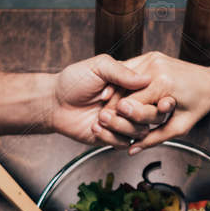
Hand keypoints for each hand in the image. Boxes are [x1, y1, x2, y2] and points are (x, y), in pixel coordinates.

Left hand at [51, 55, 172, 145]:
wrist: (55, 103)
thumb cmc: (75, 81)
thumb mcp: (99, 67)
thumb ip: (122, 72)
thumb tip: (147, 78)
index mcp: (131, 86)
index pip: (153, 94)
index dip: (152, 97)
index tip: (153, 99)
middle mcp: (131, 105)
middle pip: (152, 116)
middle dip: (136, 113)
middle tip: (118, 106)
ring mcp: (123, 123)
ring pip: (139, 132)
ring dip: (120, 125)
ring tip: (100, 116)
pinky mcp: (113, 139)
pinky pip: (123, 143)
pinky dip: (109, 137)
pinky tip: (95, 127)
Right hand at [94, 53, 209, 152]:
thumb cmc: (198, 106)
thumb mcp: (179, 127)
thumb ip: (154, 138)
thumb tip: (132, 150)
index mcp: (163, 84)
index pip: (131, 103)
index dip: (118, 118)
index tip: (106, 129)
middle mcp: (156, 67)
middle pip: (124, 90)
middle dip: (113, 107)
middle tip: (102, 121)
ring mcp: (152, 58)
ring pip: (124, 79)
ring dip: (114, 95)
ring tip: (107, 110)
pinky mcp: (150, 56)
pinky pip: (130, 71)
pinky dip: (122, 84)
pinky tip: (115, 95)